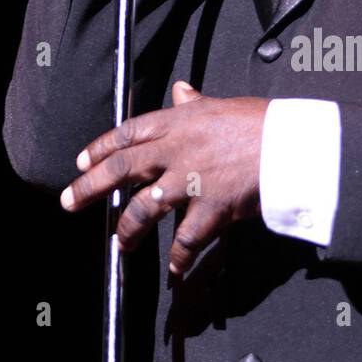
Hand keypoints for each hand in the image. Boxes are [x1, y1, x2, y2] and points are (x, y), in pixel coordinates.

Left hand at [59, 81, 269, 276]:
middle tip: (69, 202)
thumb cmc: (261, 123)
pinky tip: (174, 271)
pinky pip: (186, 241)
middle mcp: (176, 150)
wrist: (292, 145)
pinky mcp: (211, 208)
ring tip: (120, 244)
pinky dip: (179, 259)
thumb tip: (180, 90)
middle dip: (90, 188)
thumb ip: (194, 103)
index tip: (82, 162)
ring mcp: (191, 181)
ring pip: (143, 209)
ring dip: (128, 229)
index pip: (127, 133)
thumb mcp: (221, 106)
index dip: (100, 148)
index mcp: (178, 122)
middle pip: (121, 169)